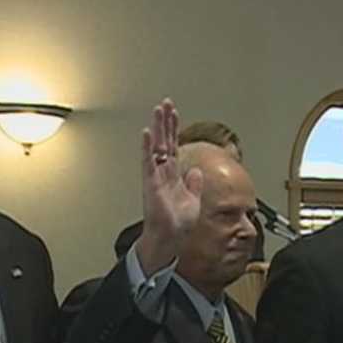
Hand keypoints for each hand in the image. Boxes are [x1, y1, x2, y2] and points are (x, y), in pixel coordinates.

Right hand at [136, 98, 202, 274]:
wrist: (170, 238)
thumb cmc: (178, 223)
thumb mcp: (193, 201)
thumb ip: (194, 185)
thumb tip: (196, 172)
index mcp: (173, 175)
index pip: (173, 146)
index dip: (174, 130)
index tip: (174, 114)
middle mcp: (163, 172)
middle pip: (165, 141)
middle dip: (166, 122)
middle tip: (166, 104)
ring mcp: (156, 176)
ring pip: (156, 146)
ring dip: (157, 128)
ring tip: (157, 111)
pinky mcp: (151, 183)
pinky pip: (148, 162)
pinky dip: (147, 147)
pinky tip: (146, 133)